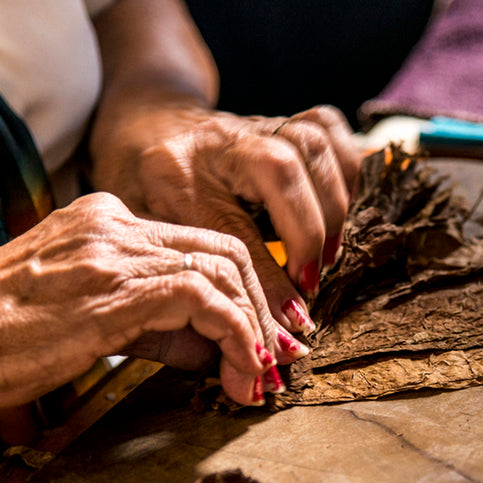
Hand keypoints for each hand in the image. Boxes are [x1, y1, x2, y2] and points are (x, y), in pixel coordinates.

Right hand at [0, 193, 284, 425]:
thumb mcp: (84, 316)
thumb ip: (150, 323)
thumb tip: (207, 347)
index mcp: (105, 220)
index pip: (200, 244)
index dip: (242, 292)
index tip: (262, 336)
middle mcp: (114, 223)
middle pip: (225, 250)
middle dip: (263, 307)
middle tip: (279, 356)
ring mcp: (114, 249)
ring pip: (223, 270)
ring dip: (254, 329)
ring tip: (262, 375)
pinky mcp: (113, 287)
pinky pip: (202, 299)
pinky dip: (234, 334)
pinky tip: (240, 369)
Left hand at [90, 101, 360, 333]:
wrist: (143, 128)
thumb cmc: (137, 200)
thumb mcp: (142, 244)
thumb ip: (186, 295)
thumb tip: (241, 363)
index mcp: (170, 175)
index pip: (230, 231)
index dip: (269, 282)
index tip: (291, 326)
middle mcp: (213, 142)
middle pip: (277, 169)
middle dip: (306, 231)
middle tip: (311, 282)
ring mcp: (247, 124)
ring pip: (308, 140)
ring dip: (331, 202)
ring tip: (327, 252)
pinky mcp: (275, 119)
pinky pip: (325, 124)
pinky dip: (344, 166)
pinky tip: (339, 205)